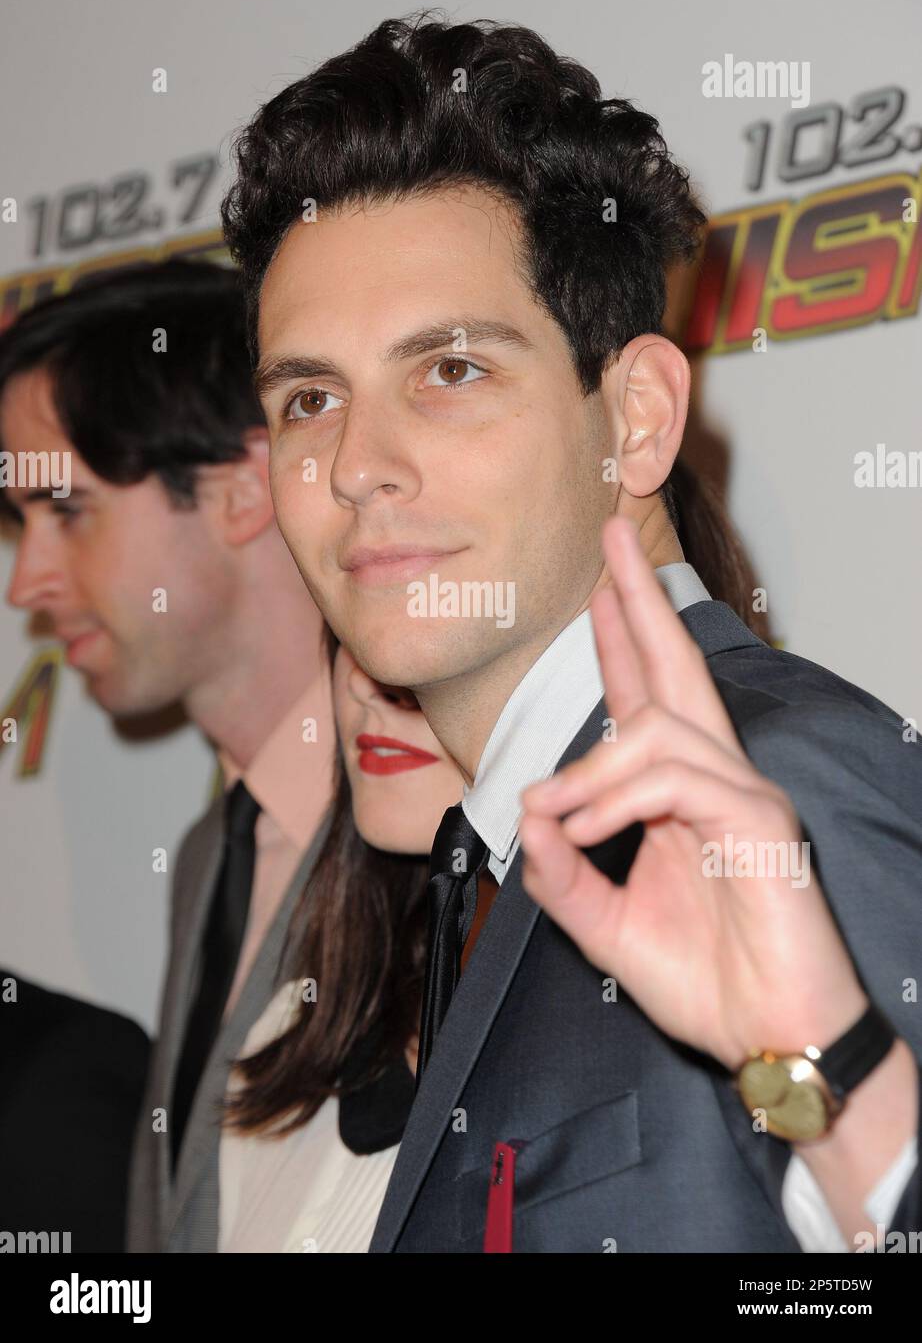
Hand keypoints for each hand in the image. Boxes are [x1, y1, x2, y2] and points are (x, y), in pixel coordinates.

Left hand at [519, 516, 867, 1069]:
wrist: (772, 1038)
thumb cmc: (709, 982)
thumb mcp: (607, 928)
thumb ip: (562, 875)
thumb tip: (527, 812)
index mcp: (681, 796)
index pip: (648, 700)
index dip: (622, 643)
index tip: (595, 592)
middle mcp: (714, 780)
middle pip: (678, 668)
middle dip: (641, 601)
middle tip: (612, 535)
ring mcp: (743, 794)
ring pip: (662, 728)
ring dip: (593, 766)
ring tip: (561, 812)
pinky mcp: (760, 821)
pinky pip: (677, 780)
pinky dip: (621, 798)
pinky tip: (590, 829)